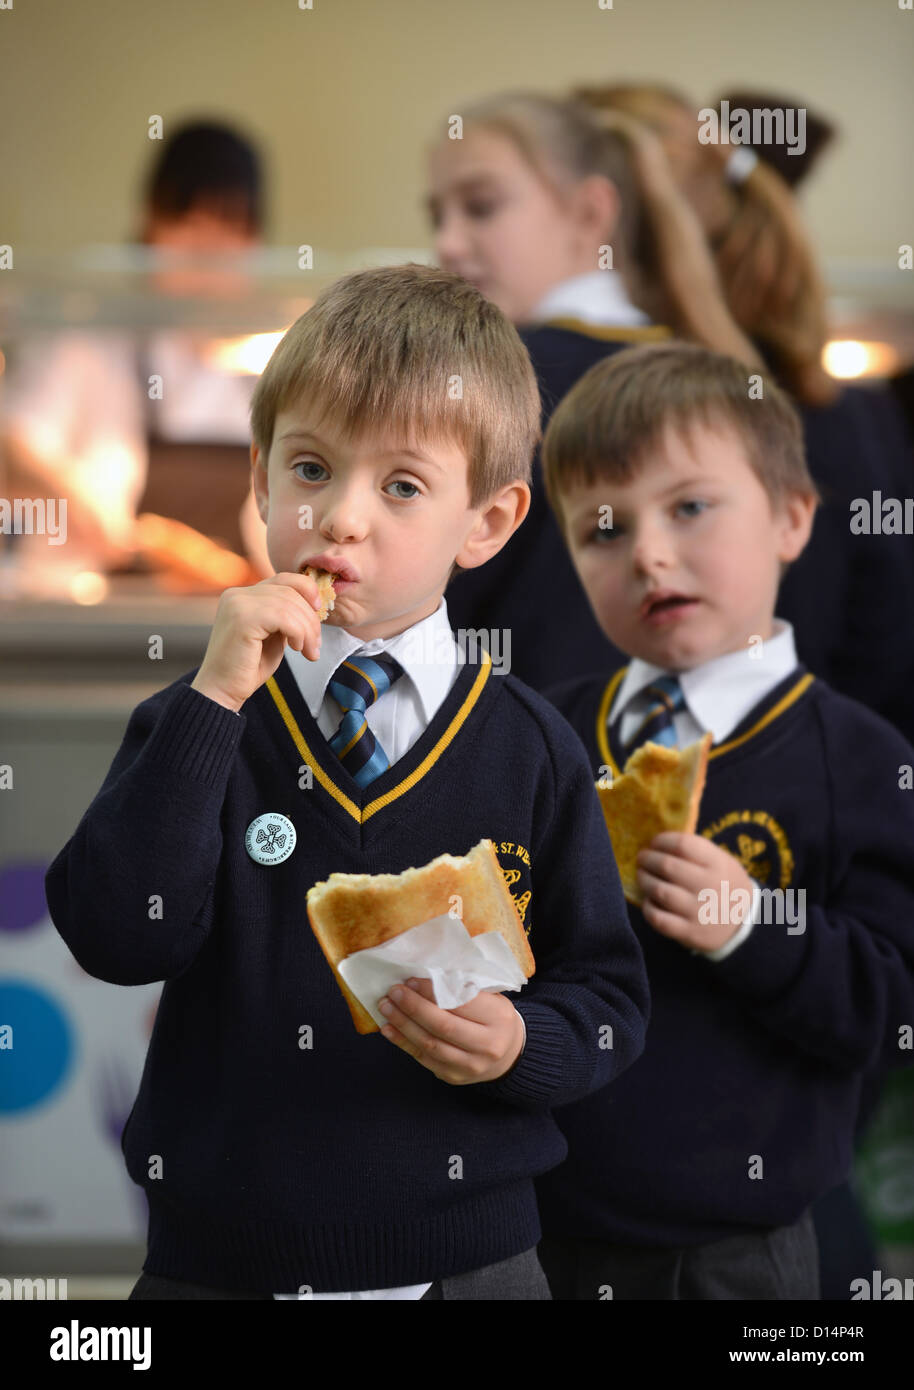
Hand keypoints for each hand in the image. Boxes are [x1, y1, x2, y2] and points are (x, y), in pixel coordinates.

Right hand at [190, 571, 325, 712]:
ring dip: (307, 630)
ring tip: (309, 652)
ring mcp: (238, 604)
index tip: (318, 610)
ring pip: (290, 604)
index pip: (283, 579)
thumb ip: (285, 617)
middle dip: (310, 618)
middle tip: (316, 646)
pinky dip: (298, 633)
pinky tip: (297, 649)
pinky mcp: (242, 618)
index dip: (307, 590)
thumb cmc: (247, 668)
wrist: (221, 691)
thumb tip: (312, 605)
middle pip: (289, 591)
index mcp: (242, 596)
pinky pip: (284, 617)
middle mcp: (237, 594)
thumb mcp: (272, 635)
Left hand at [377, 978, 524, 1084]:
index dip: (433, 991)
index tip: (411, 979)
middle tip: (394, 991)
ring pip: (430, 1044)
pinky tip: (388, 1028)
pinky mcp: (452, 1077)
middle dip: (414, 1007)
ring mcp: (469, 1065)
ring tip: (385, 1006)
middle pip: (443, 1025)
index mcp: (498, 1018)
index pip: (461, 1002)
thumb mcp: (491, 998)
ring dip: (403, 1024)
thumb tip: (425, 975)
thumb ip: (465, 988)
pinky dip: (402, 1042)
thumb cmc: (494, 1018)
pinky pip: (423, 1059)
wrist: (509, 1055)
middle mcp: (486, 1045)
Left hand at [637, 832, 754, 951]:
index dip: (662, 840)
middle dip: (648, 859)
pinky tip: (649, 900)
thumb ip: (694, 851)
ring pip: (660, 891)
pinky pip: (658, 919)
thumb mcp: (720, 861)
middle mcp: (709, 886)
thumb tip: (656, 842)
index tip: (654, 843)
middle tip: (642, 858)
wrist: (743, 923)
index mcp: (717, 864)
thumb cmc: (723, 884)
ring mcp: (699, 911)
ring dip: (644, 880)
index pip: (682, 844)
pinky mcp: (689, 932)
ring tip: (642, 876)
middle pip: (667, 866)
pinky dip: (648, 907)